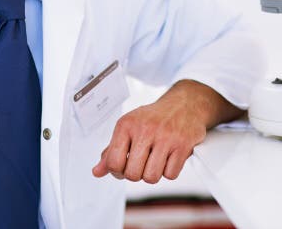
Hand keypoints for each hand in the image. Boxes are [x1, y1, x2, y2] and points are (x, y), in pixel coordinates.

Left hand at [91, 80, 240, 183]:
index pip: (113, 162)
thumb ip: (111, 150)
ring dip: (153, 174)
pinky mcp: (183, 145)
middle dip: (136, 174)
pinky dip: (169, 171)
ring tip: (155, 161)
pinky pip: (170, 175)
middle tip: (142, 163)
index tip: (125, 166)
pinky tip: (169, 157)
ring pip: (151, 177)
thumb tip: (97, 172)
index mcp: (126, 124)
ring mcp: (165, 137)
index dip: (117, 172)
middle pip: (133, 174)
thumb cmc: (153, 118)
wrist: (185, 103)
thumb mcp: (128, 128)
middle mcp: (145, 129)